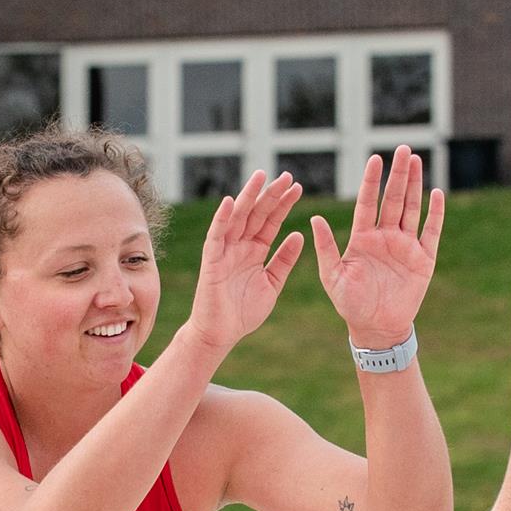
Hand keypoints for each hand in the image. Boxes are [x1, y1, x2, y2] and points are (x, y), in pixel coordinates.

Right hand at [186, 171, 305, 352]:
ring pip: (237, 218)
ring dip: (248, 197)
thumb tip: (299, 235)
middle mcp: (239, 246)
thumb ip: (284, 260)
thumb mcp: (272, 283)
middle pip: (256, 214)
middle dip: (271, 194)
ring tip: (261, 177)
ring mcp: (224, 251)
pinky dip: (222, 219)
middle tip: (287, 176)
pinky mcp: (211, 261)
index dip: (283, 204)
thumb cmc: (244, 311)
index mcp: (255, 251)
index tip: (298, 188)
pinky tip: (231, 202)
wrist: (222, 334)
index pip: (271, 221)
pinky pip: (216, 236)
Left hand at [312, 146, 444, 346]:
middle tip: (402, 149)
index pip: (368, 203)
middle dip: (397, 174)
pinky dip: (435, 214)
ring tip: (416, 161)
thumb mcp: (332, 276)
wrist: (376, 328)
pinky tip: (437, 194)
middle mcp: (385, 237)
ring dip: (415, 185)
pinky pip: (431, 232)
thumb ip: (325, 247)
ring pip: (411, 209)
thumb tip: (314, 219)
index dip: (372, 181)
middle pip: (393, 199)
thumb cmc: (351, 304)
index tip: (375, 159)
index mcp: (363, 238)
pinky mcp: (423, 260)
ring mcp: (406, 246)